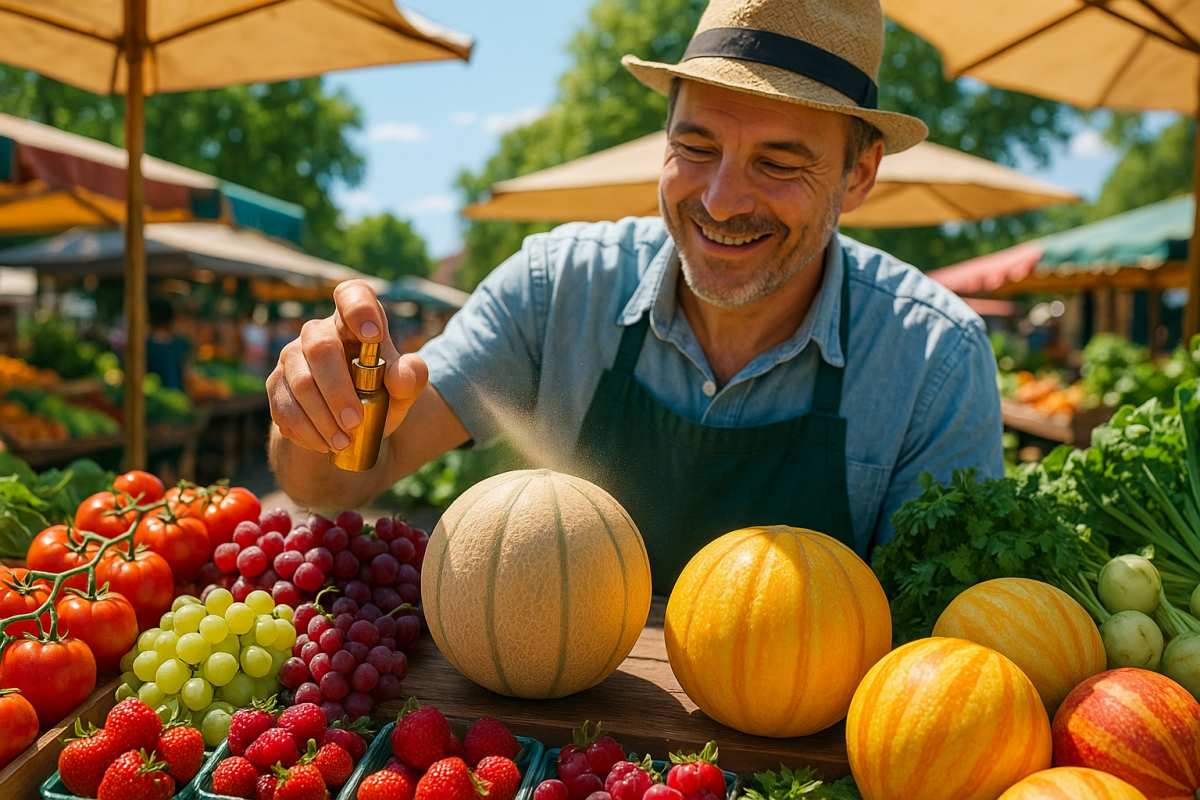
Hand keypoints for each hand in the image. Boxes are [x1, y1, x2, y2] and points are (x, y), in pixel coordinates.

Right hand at [267, 280, 428, 453]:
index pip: (352, 294)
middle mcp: (319, 333)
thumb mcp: (403, 391)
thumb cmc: (379, 395)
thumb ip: (412, 378)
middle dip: (338, 388)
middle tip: (355, 421)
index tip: (373, 335)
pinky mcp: (276, 385)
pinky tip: (324, 443)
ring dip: (322, 416)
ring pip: (300, 381)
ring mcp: (292, 357)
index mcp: (354, 323)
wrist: (347, 426)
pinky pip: (284, 406)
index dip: (359, 309)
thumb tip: (402, 376)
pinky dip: (306, 430)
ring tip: (343, 441)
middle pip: (320, 346)